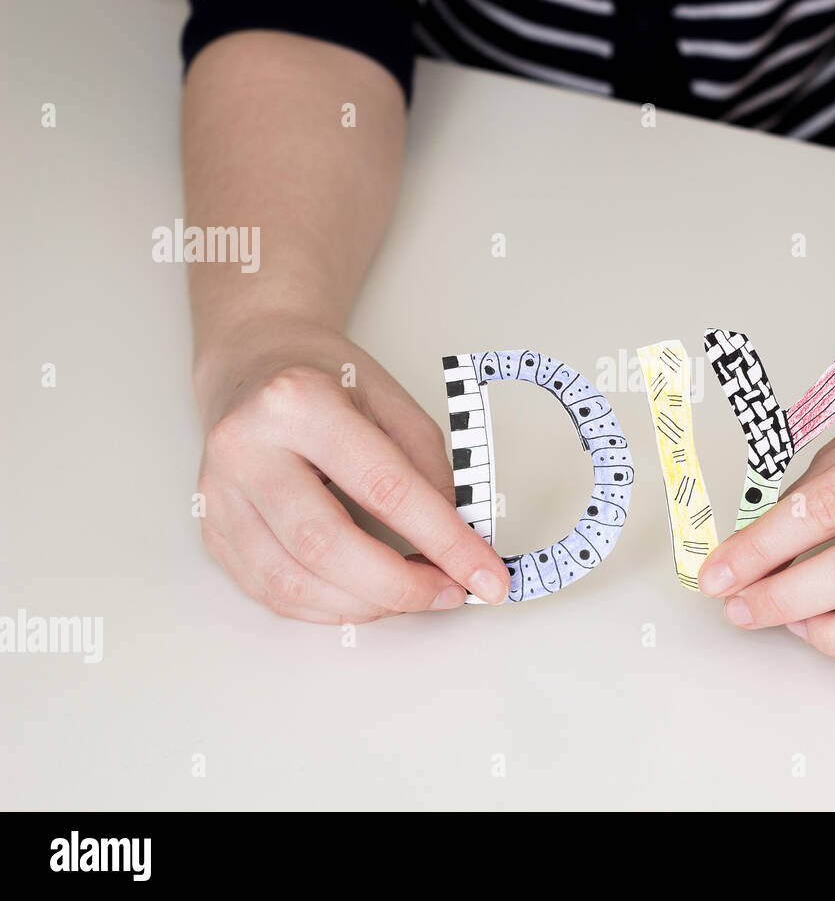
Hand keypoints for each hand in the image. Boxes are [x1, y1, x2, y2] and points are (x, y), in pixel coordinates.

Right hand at [193, 314, 509, 622]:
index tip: (486, 574)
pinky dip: (328, 607)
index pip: (384, 487)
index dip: (444, 540)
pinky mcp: (212, 527)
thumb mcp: (394, 401)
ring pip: (293, 582)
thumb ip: (431, 470)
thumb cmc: (327, 380)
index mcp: (299, 403)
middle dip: (400, 586)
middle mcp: (246, 448)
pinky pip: (270, 591)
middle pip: (326, 546)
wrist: (255, 364)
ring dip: (365, 604)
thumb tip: (460, 544)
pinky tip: (365, 596)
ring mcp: (219, 493)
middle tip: (448, 592)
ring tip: (412, 593)